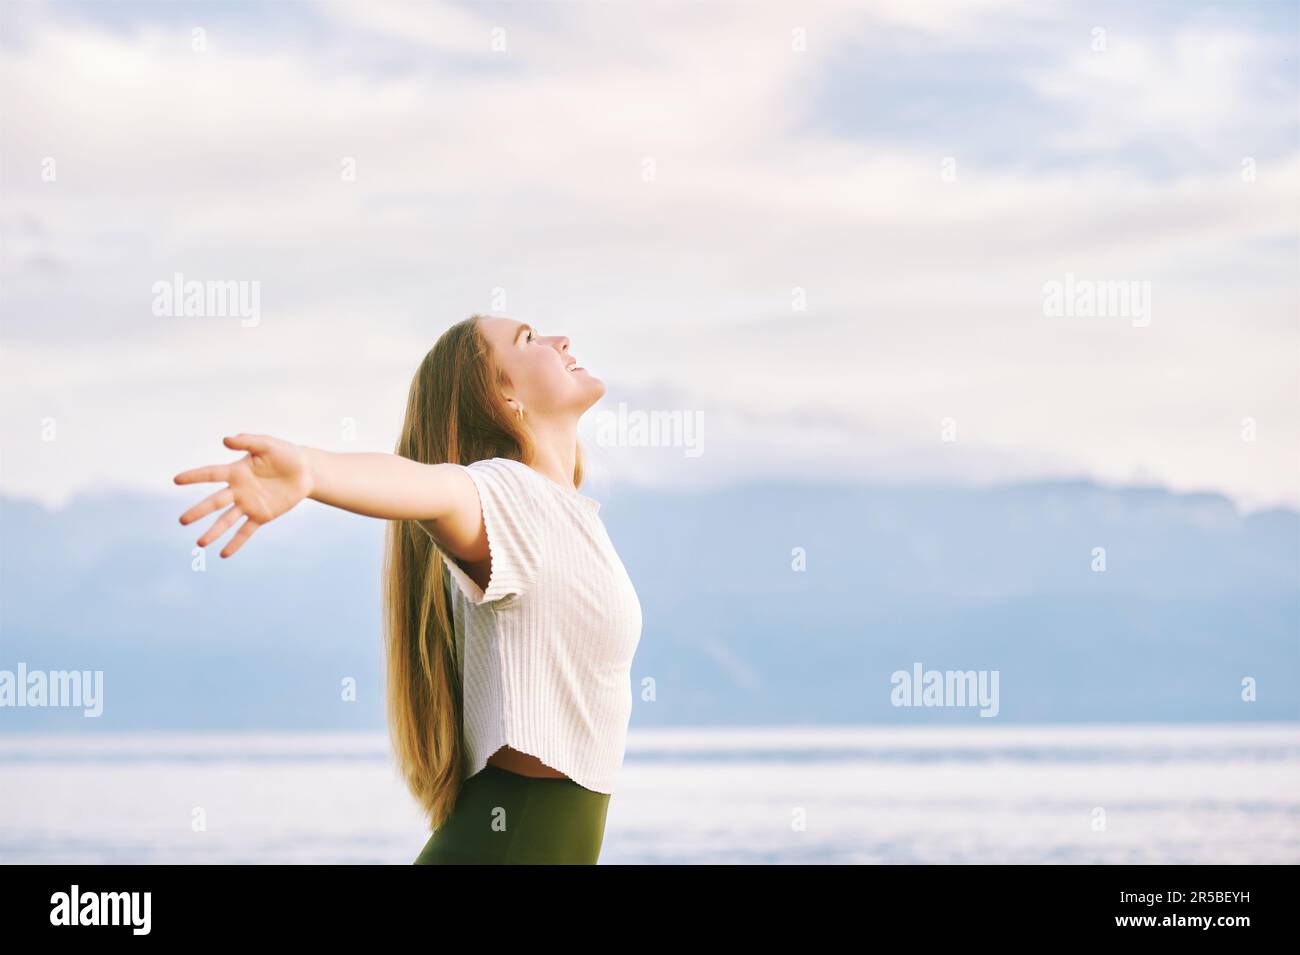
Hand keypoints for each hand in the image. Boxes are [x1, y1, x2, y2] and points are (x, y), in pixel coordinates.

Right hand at [174, 433, 311, 557]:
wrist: (305, 472)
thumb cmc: (285, 454)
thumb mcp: (268, 444)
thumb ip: (247, 442)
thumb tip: (225, 440)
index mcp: (236, 471)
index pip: (211, 474)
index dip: (194, 476)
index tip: (176, 480)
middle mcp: (238, 490)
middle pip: (215, 502)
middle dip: (199, 511)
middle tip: (182, 521)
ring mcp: (248, 504)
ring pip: (227, 520)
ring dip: (214, 532)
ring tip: (200, 544)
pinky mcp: (262, 516)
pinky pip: (246, 531)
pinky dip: (235, 542)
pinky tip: (224, 554)